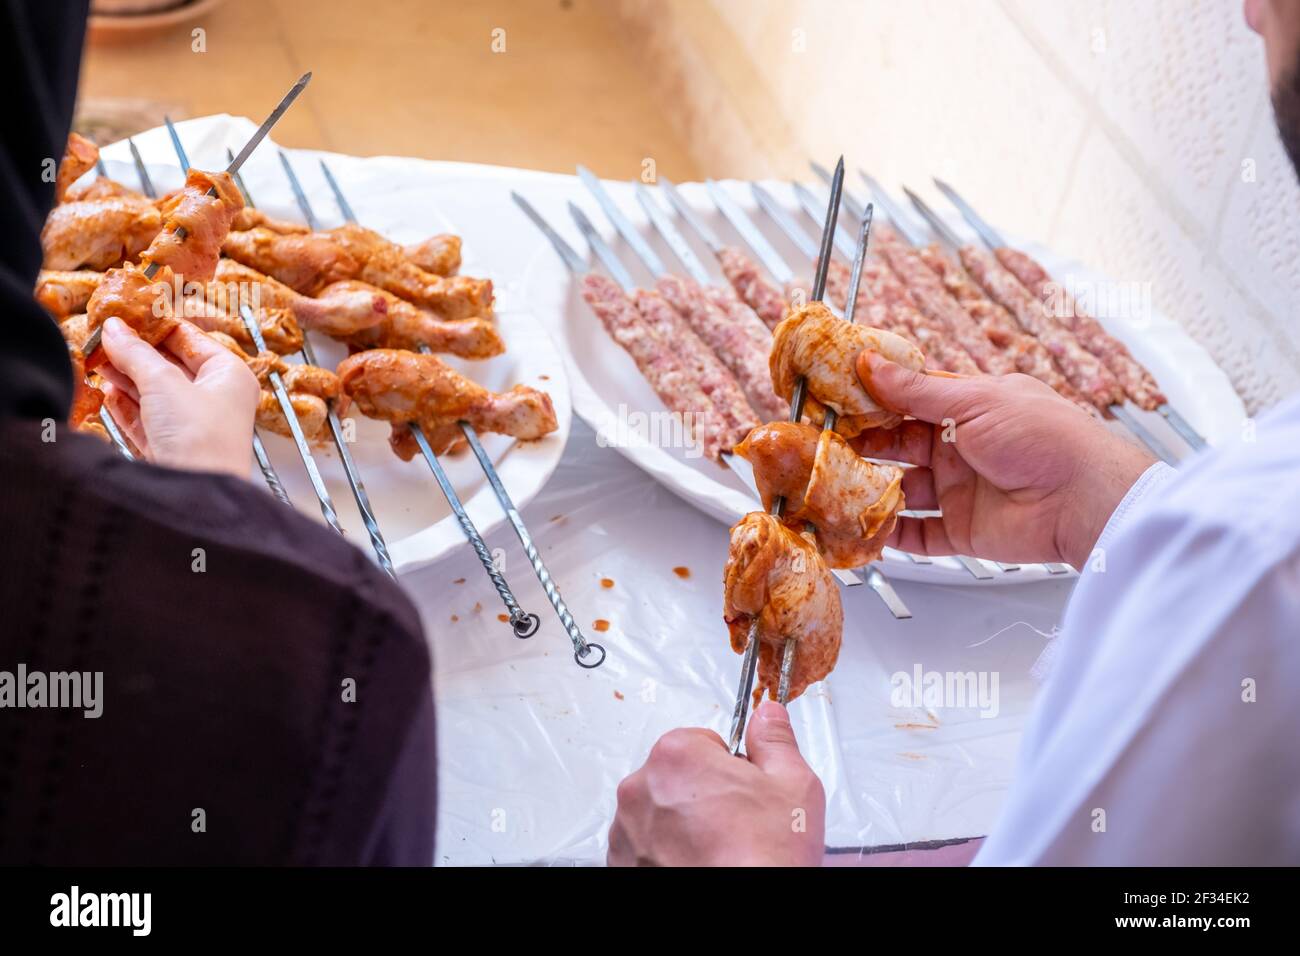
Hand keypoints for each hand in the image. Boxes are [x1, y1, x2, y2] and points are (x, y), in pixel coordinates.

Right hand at [98, 316, 259, 479]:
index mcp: (229, 375)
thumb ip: (135, 354)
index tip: (126, 314)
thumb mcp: (163, 383)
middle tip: (102, 338)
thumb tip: (115, 329)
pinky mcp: (173, 450)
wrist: (197, 497)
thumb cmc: (200, 437)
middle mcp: (217, 399)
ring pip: (155, 394)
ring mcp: (195, 426)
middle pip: (170, 366)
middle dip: (135, 354)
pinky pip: (147, 421)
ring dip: (125, 379)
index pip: (190, 339)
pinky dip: (126, 407)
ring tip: (95, 361)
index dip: (156, 326)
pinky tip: (104, 394)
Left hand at [608, 702, 824, 865]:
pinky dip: (665, 853)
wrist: (746, 910)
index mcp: (678, 755)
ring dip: (681, 824)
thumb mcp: (793, 785)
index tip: (742, 791)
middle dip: (703, 794)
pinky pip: (644, 845)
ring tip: (716, 848)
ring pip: (659, 811)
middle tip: (735, 822)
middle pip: (677, 775)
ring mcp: (627, 828)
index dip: (730, 768)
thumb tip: (768, 716)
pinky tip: (696, 863)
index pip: (704, 742)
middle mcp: (641, 787)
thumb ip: (775, 740)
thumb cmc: (762, 858)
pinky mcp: (621, 862)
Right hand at [854, 352, 1154, 569]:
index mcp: (967, 407)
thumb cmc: (1045, 437)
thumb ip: (916, 389)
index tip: (833, 402)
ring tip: (834, 487)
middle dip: (862, 447)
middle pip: (898, 446)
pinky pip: (917, 534)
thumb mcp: (974, 400)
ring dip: (869, 489)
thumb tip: (870, 363)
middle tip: (823, 447)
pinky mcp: (962, 530)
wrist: (1084, 499)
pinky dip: (890, 534)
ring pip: (901, 490)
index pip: (907, 401)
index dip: (871, 402)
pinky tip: (862, 528)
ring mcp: (959, 490)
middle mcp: (960, 447)